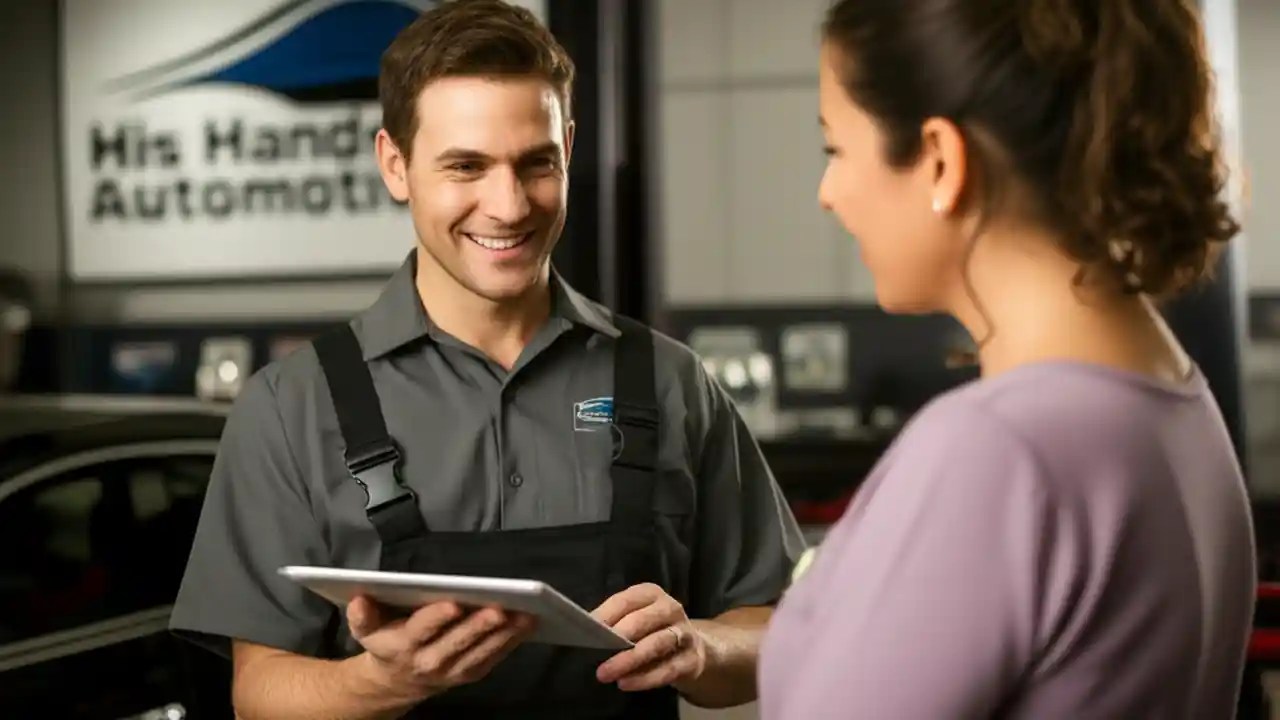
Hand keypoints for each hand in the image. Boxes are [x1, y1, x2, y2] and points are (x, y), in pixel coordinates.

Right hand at [346, 595, 536, 700]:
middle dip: (478, 627)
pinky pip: (492, 659)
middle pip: (456, 643)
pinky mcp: (469, 674)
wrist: (394, 682)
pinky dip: (510, 643)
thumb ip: (362, 615)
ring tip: (524, 614)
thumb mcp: (365, 629)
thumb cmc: (385, 642)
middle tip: (499, 609)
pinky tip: (526, 624)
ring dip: (503, 635)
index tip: (453, 603)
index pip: (420, 631)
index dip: (436, 618)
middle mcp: (428, 662)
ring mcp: (451, 671)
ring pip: (479, 654)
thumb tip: (360, 599)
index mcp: (402, 646)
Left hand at [592, 583, 705, 691]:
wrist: (692, 650)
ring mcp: (684, 633)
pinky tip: (626, 683)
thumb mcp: (636, 619)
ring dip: (629, 659)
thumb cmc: (653, 632)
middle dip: (617, 637)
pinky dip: (645, 678)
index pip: (626, 601)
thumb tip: (585, 632)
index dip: (605, 615)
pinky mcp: (692, 660)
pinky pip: (668, 669)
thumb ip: (614, 622)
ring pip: (656, 644)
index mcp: (652, 594)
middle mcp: (671, 609)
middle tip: (594, 652)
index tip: (585, 630)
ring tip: (606, 673)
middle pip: (642, 620)